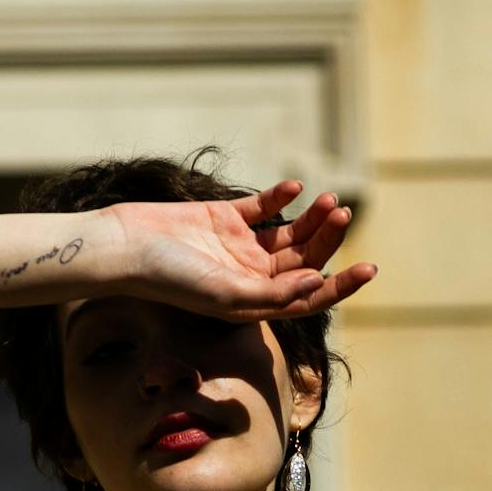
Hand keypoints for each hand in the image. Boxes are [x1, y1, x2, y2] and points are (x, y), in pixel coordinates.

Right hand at [0, 187, 375, 318]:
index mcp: (255, 302)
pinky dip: (281, 197)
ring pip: (289, 233)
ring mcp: (238, 246)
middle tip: (342, 215)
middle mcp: (251, 277)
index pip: (309, 296)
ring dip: (311, 218)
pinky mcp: (223, 216)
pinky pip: (262, 207)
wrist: (123, 247)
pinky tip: (295, 188)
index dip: (341, 285)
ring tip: (329, 201)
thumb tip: (317, 284)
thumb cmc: (168, 279)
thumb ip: (272, 292)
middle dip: (328, 241)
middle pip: (304, 260)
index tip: (368, 269)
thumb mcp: (225, 293)